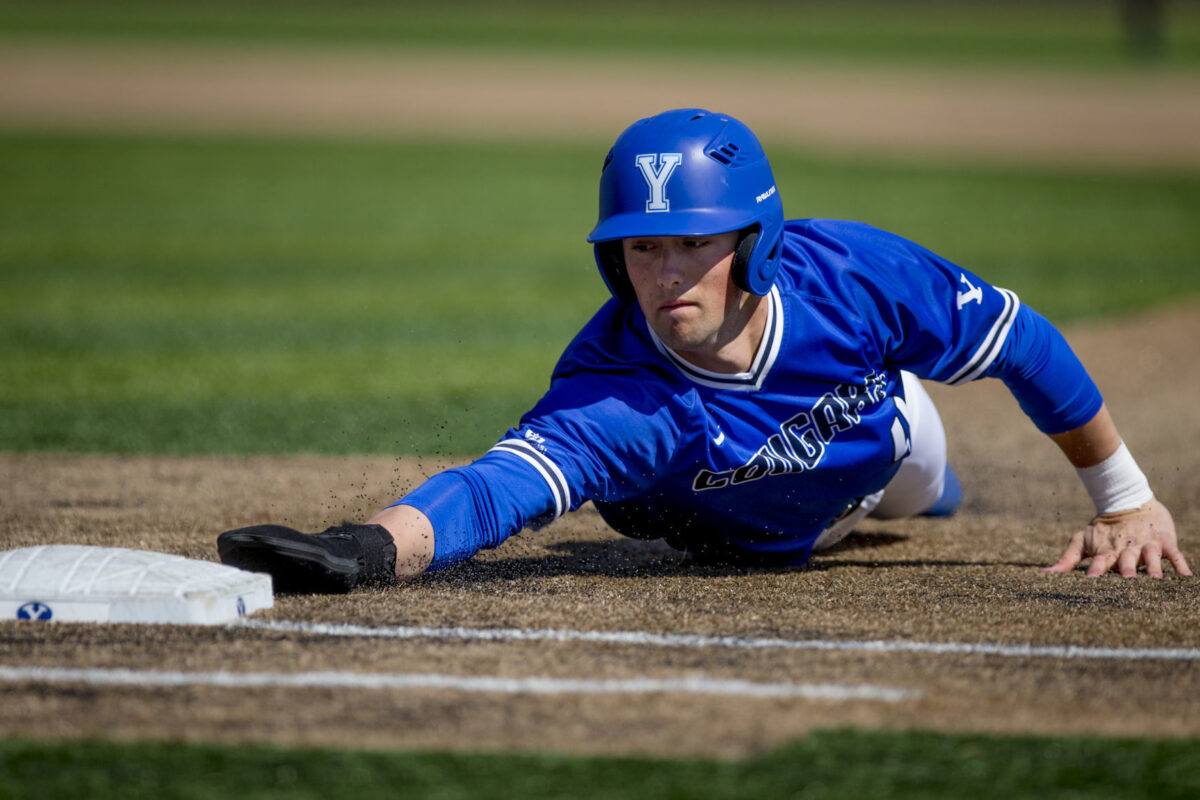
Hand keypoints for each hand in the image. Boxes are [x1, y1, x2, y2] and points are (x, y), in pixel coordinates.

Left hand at [1043, 499, 1191, 577]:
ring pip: (1151, 556)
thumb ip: (1066, 559)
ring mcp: (1146, 545)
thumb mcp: (1082, 541)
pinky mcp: (1164, 541)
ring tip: (1156, 578)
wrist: (1127, 502)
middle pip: (1126, 560)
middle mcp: (1127, 549)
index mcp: (1107, 552)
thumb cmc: (1102, 529)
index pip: (1100, 562)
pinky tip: (1185, 576)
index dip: (1096, 569)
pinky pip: (1174, 554)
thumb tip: (1043, 574)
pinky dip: (1179, 564)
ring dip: (1154, 566)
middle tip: (1127, 579)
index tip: (1092, 578)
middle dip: (1126, 569)